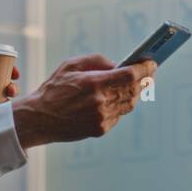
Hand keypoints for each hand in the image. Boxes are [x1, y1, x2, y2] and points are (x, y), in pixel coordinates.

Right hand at [10, 54, 155, 149]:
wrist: (39, 118)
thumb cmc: (54, 88)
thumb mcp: (71, 65)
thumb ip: (97, 61)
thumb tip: (119, 65)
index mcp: (94, 83)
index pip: (130, 75)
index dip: (145, 68)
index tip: (152, 63)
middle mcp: (100, 102)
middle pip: (134, 90)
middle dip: (144, 80)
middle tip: (149, 72)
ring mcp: (102, 118)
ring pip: (129, 104)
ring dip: (135, 93)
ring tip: (138, 83)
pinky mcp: (100, 129)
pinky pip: (119, 115)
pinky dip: (121, 105)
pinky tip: (119, 98)